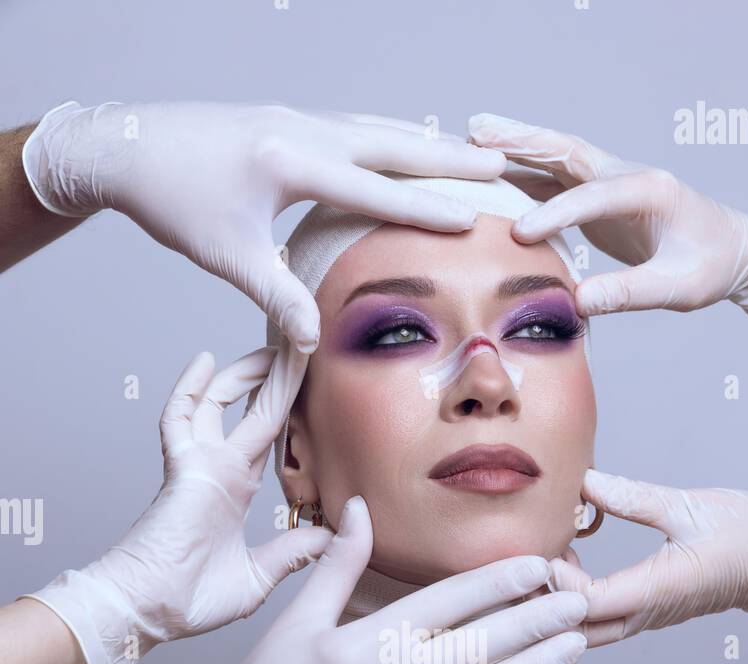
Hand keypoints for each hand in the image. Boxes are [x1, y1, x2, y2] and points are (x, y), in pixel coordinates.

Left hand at [22, 101, 505, 350]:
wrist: (124, 145)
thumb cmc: (171, 200)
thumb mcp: (224, 254)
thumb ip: (275, 295)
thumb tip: (315, 341)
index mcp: (286, 160)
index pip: (372, 189)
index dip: (424, 208)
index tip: (473, 220)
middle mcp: (298, 127)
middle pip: (390, 142)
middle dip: (448, 158)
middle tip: (501, 167)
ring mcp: (293, 115)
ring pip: (375, 127)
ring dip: (423, 142)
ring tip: (471, 155)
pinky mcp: (285, 117)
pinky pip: (352, 126)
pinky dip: (388, 138)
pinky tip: (404, 148)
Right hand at [23, 342, 330, 663]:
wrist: (148, 613)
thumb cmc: (190, 600)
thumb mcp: (258, 576)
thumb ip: (292, 552)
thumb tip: (331, 535)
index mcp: (236, 491)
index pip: (269, 438)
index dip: (288, 409)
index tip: (312, 385)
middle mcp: (221, 472)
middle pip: (254, 411)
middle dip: (278, 379)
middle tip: (303, 346)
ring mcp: (201, 467)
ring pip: (223, 404)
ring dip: (248, 374)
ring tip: (277, 345)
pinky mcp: (182, 470)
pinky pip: (180, 419)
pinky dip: (190, 389)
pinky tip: (204, 360)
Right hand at [142, 496, 588, 663]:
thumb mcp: (296, 622)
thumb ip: (337, 565)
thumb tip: (362, 508)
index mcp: (368, 643)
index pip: (448, 604)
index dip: (498, 583)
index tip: (537, 566)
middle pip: (482, 646)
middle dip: (536, 622)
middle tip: (578, 601)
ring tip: (574, 645)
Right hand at [466, 113, 747, 333]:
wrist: (732, 252)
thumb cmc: (710, 268)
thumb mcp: (677, 288)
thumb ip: (629, 293)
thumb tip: (578, 302)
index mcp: (650, 191)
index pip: (594, 196)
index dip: (557, 213)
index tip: (521, 233)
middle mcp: (627, 176)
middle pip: (567, 150)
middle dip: (522, 141)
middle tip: (478, 130)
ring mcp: (612, 183)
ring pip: (558, 157)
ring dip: (516, 147)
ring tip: (472, 135)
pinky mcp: (601, 198)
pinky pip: (557, 180)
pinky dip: (524, 173)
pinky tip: (492, 176)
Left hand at [549, 469, 747, 642]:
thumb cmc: (745, 533)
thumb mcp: (687, 507)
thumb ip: (632, 498)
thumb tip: (584, 482)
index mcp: (653, 591)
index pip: (584, 603)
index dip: (554, 582)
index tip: (544, 546)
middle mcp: (643, 614)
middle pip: (573, 629)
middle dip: (541, 602)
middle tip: (521, 562)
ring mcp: (643, 618)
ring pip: (582, 630)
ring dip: (555, 603)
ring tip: (540, 559)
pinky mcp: (644, 612)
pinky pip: (598, 621)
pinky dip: (572, 600)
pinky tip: (566, 562)